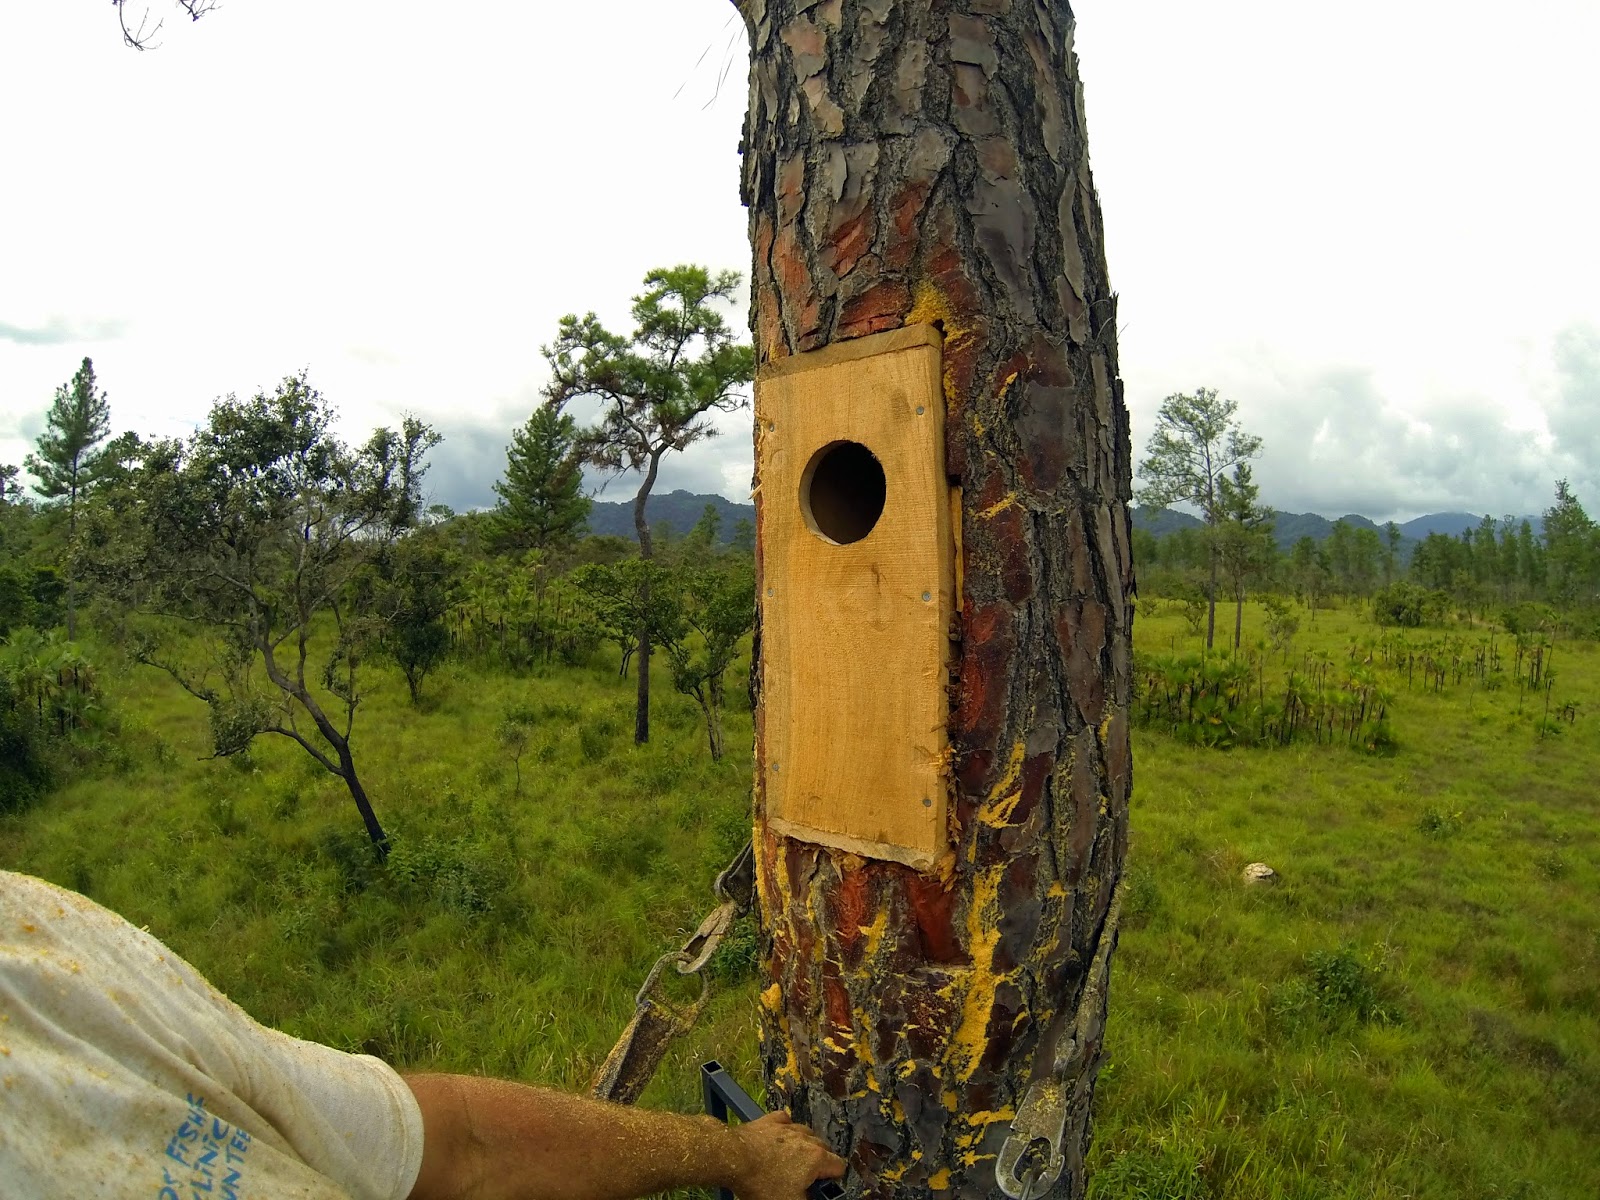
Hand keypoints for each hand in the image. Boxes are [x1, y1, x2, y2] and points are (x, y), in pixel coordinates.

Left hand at [729, 1111, 846, 1199]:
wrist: (732, 1157)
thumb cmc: (762, 1183)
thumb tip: (811, 1197)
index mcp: (816, 1158)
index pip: (839, 1166)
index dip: (833, 1179)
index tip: (822, 1188)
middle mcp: (807, 1138)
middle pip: (824, 1149)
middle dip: (819, 1163)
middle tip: (805, 1179)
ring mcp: (788, 1126)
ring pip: (806, 1134)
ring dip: (804, 1146)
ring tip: (791, 1161)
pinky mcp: (770, 1120)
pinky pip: (786, 1122)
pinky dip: (786, 1130)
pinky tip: (779, 1140)